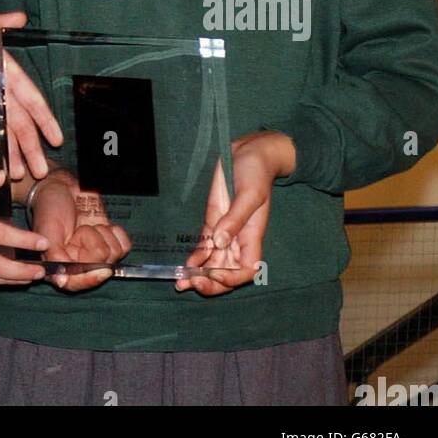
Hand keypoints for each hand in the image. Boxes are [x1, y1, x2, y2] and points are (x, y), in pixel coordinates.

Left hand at [0, 10, 61, 178]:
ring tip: (16, 175)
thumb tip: (21, 16)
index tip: (56, 138)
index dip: (44, 119)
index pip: (30, 99)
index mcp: (6, 74)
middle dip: (31, 147)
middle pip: (19, 125)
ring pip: (2, 136)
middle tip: (40, 171)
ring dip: (10, 155)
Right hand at [32, 169, 129, 292]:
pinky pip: (125, 245)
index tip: (103, 270)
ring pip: (114, 254)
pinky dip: (115, 232)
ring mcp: (97, 254)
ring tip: (85, 226)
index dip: (91, 278)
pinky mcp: (110, 242)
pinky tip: (101, 224)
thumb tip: (61, 282)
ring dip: (101, 234)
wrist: (62, 187)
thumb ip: (55, 256)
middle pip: (101, 265)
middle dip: (91, 243)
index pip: (78, 283)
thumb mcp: (47, 232)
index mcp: (60, 267)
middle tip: (77, 232)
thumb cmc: (50, 209)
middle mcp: (80, 265)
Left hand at [176, 131, 295, 296]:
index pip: (247, 270)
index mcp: (253, 236)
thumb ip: (236, 219)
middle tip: (193, 284)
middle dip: (211, 283)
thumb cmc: (256, 172)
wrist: (249, 153)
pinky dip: (195, 258)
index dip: (232, 278)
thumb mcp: (250, 194)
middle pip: (227, 272)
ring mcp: (224, 231)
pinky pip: (204, 247)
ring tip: (181, 282)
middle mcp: (239, 239)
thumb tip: (220, 242)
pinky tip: (185, 265)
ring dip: (199, 275)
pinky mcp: (213, 221)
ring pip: (214, 263)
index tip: (215, 274)